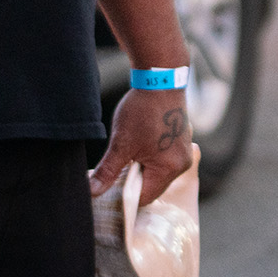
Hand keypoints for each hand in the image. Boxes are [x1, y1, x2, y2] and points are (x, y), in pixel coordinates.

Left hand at [89, 87, 191, 203]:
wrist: (161, 79)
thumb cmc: (143, 110)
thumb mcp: (121, 143)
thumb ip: (108, 171)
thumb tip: (93, 191)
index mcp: (170, 168)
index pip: (144, 197)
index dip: (124, 194)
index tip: (110, 184)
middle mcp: (182, 164)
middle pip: (153, 186)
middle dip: (133, 180)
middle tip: (117, 164)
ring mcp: (185, 152)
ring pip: (158, 172)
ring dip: (142, 167)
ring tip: (130, 150)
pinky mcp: (182, 141)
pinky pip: (165, 159)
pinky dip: (151, 157)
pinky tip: (141, 142)